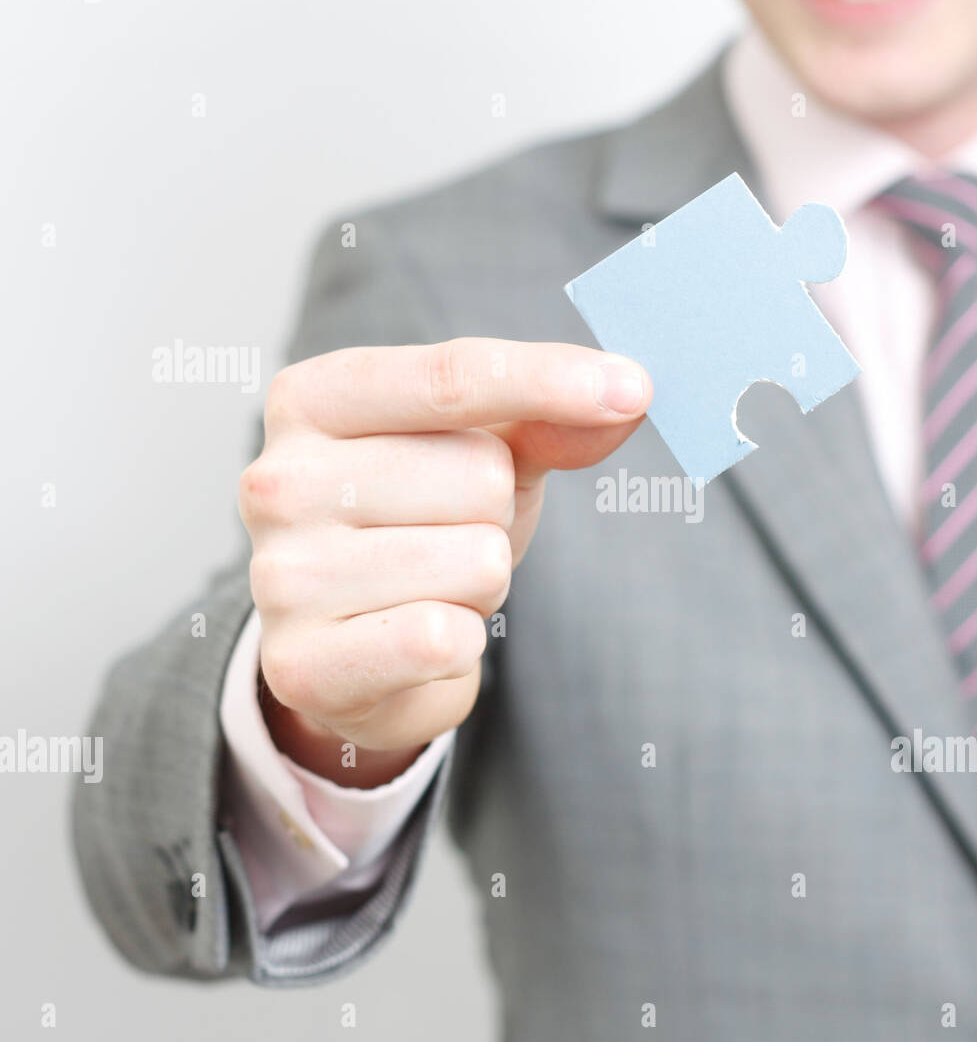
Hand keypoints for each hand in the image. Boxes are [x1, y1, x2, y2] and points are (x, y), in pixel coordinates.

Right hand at [238, 338, 650, 785]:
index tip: (634, 388)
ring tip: (431, 588)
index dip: (551, 380)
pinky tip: (421, 639)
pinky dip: (461, 640)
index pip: (451, 376)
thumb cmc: (422, 524)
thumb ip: (550, 416)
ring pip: (475, 560)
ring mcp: (281, 574)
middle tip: (449, 536)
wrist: (361, 650)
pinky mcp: (303, 665)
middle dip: (494, 515)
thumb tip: (629, 394)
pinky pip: (443, 636)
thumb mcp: (485, 452)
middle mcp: (276, 478)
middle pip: (477, 475)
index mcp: (312, 399)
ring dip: (481, 584)